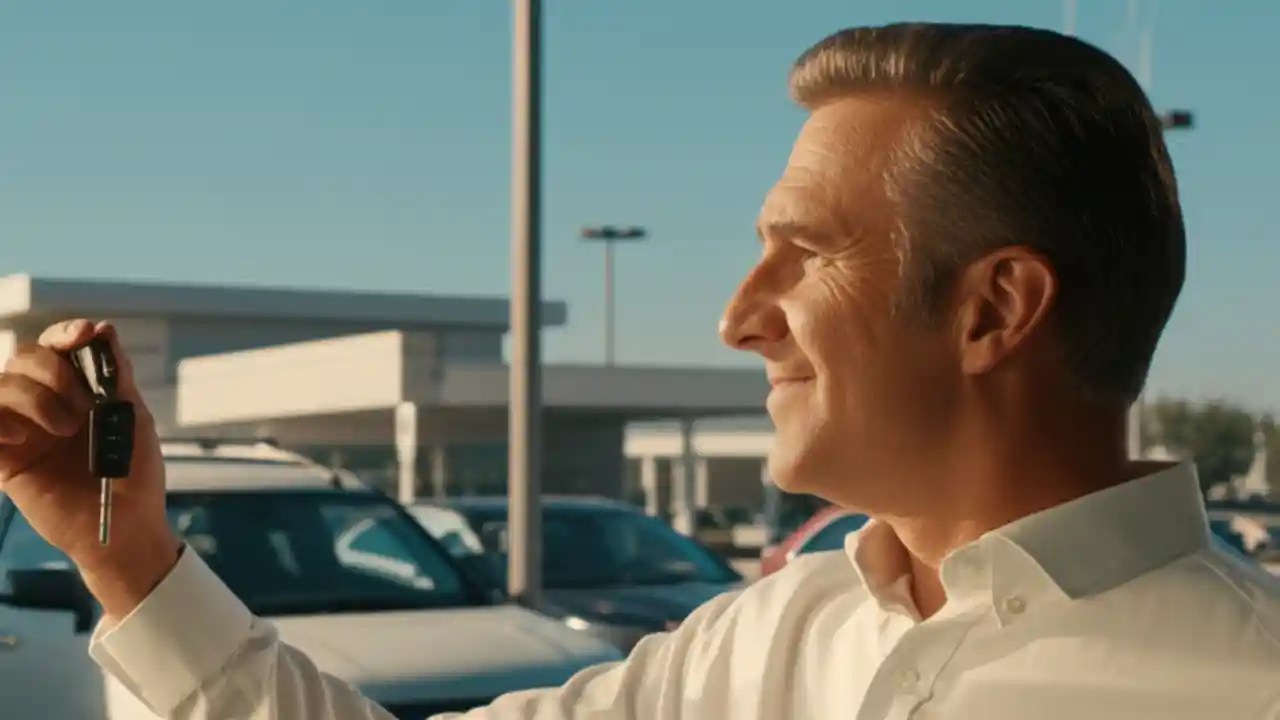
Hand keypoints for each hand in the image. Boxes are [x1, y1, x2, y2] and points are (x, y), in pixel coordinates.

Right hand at [0, 319, 179, 617]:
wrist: (124, 526)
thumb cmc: (135, 474)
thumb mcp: (131, 419)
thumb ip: (116, 375)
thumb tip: (104, 328)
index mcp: (78, 390)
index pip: (57, 346)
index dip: (65, 333)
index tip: (84, 335)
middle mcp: (45, 403)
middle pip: (25, 357)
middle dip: (54, 373)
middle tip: (83, 410)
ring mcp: (22, 429)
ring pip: (1, 385)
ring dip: (32, 398)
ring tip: (63, 430)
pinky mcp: (3, 459)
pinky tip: (20, 438)